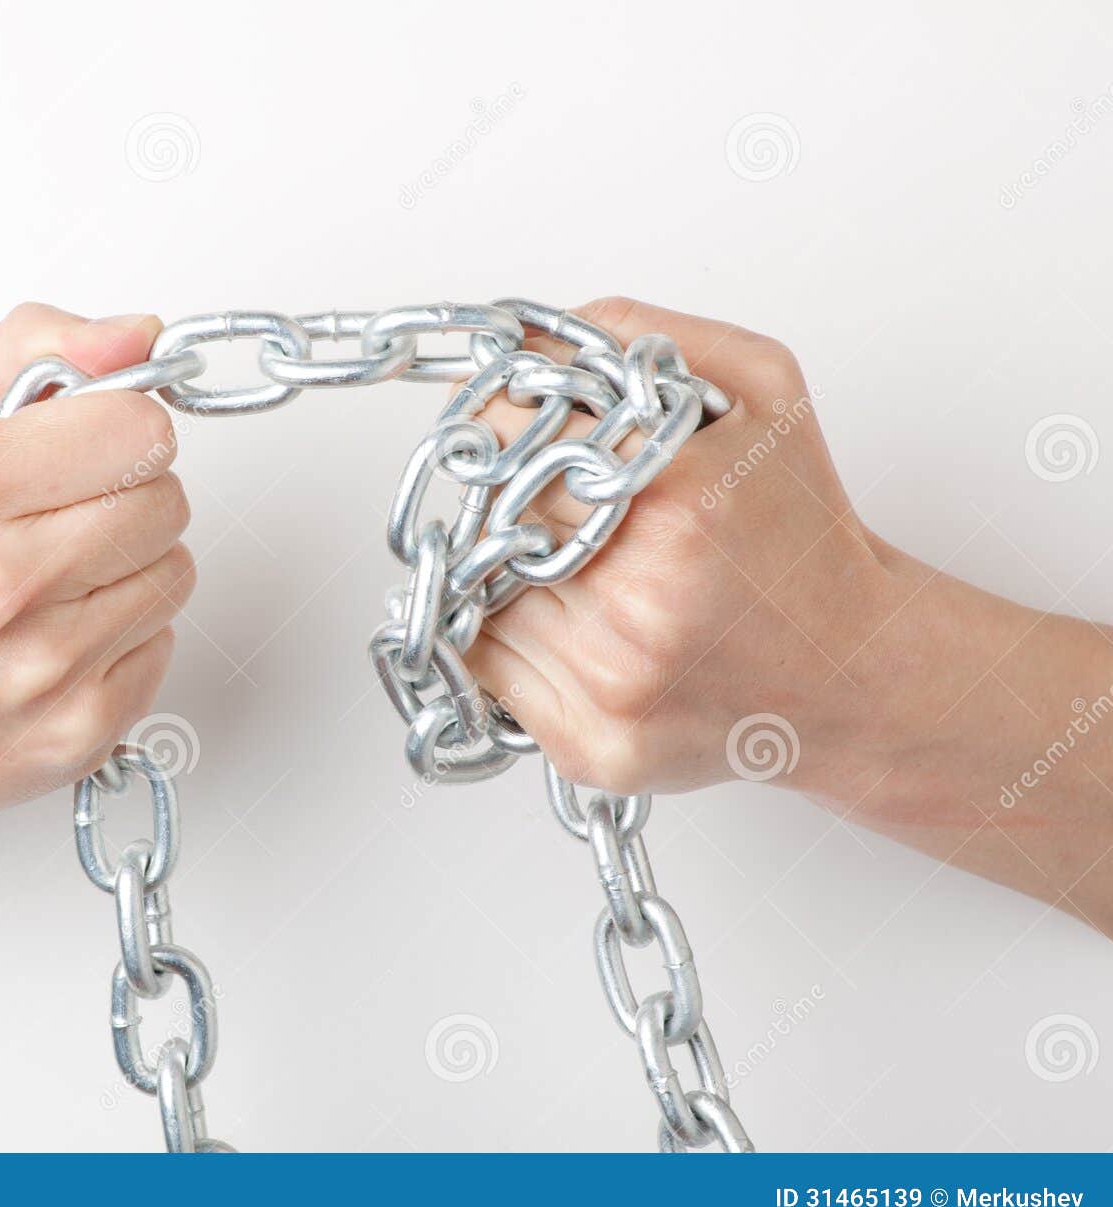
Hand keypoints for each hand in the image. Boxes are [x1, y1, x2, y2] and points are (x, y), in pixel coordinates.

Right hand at [0, 304, 192, 963]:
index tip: (80, 445)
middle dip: (122, 495)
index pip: (139, 429)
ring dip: (126, 567)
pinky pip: (162, 645)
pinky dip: (122, 636)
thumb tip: (141, 335)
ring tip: (49, 579)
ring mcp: (42, 668)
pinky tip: (52, 636)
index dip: (115, 429)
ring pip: (175, 573)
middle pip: (167, 500)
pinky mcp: (76, 732)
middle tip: (53, 517)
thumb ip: (31, 354)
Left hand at [466, 296, 872, 795]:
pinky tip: (574, 622)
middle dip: (502, 498)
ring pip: (479, 600)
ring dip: (504, 573)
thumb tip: (526, 336)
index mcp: (676, 509)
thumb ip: (644, 336)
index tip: (508, 421)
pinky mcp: (590, 747)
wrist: (851, 672)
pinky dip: (510, 636)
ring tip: (578, 566)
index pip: (506, 442)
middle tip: (542, 495)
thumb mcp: (762, 390)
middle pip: (486, 524)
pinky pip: (489, 669)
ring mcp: (610, 689)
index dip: (497, 421)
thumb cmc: (803, 535)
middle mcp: (639, 608)